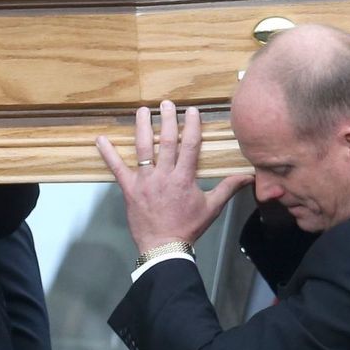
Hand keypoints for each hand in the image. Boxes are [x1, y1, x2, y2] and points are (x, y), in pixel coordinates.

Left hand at [96, 101, 252, 252]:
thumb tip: (249, 176)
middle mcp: (164, 175)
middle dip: (167, 120)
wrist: (164, 246)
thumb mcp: (212, 207)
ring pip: (143, 148)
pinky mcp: (129, 189)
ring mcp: (145, 181)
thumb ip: (228, 188)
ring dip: (142, 127)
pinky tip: (100, 139)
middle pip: (166, 141)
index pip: (190, 145)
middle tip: (167, 103)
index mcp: (184, 178)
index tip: (192, 111)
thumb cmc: (188, 227)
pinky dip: (108, 153)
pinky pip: (117, 168)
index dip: (191, 126)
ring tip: (142, 110)